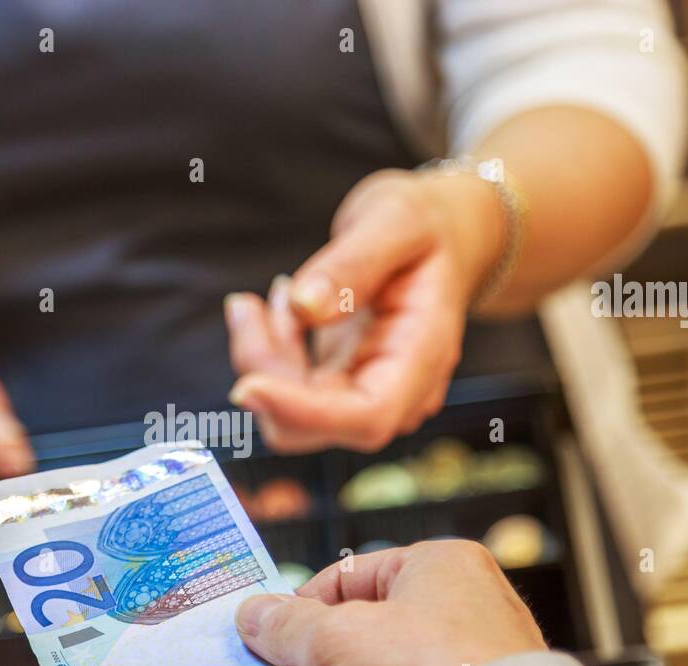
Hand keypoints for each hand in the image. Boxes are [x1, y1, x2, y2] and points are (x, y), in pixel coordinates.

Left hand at [225, 169, 505, 452]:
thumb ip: (353, 263)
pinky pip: (287, 391)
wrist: (441, 237)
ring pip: (290, 413)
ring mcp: (365, 394)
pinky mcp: (338, 389)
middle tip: (247, 303)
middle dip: (266, 370)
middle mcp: (397, 390)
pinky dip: (268, 352)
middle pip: (315, 423)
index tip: (247, 386)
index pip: (367, 416)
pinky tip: (283, 305)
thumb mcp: (396, 219)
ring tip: (279, 290)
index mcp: (423, 356)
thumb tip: (306, 307)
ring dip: (262, 357)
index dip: (305, 412)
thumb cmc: (425, 227)